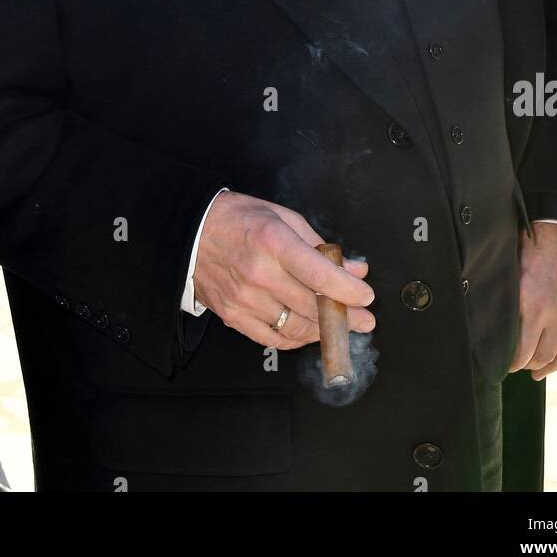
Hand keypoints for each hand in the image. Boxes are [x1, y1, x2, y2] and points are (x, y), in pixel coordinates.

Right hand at [193, 190, 375, 349]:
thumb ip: (319, 246)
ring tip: (339, 326)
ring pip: (295, 327)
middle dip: (345, 316)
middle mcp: (259, 273)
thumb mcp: (283, 218)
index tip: (366, 297)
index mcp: (273, 242)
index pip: (320, 274)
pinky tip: (309, 331)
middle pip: (312, 306)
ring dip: (323, 331)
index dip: (348, 291)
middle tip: (364, 319)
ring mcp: (245, 299)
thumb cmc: (237, 219)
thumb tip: (353, 269)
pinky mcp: (234, 316)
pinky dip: (296, 339)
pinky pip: (273, 338)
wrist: (190, 233)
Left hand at [509, 222, 556, 379]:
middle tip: (513, 365)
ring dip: (541, 365)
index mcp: (526, 302)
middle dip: (522, 365)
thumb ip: (504, 293)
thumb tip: (484, 310)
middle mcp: (547, 314)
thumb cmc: (531, 246)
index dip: (508, 361)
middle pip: (534, 356)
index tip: (499, 362)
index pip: (516, 347)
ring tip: (531, 368)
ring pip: (554, 356)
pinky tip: (551, 364)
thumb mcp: (510, 268)